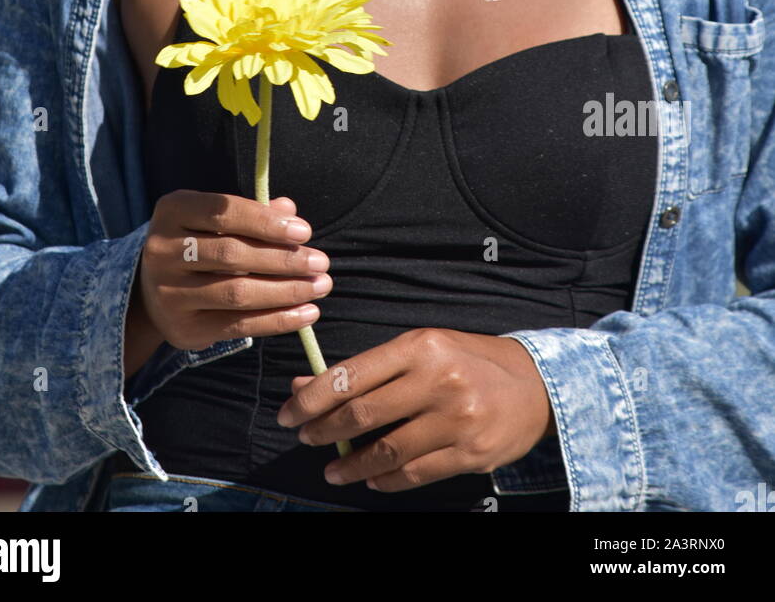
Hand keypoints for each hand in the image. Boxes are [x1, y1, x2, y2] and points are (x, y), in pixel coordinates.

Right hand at [136, 191, 331, 353]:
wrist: (156, 291)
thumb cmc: (199, 243)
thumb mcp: (217, 220)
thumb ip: (252, 213)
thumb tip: (290, 211)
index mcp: (174, 211)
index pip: (224, 212)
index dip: (266, 222)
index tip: (304, 231)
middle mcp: (163, 251)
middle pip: (232, 254)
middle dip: (283, 259)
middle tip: (320, 262)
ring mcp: (169, 292)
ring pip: (237, 292)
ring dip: (286, 291)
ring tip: (320, 286)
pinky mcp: (184, 328)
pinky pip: (237, 325)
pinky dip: (277, 320)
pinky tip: (306, 313)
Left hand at [276, 327, 556, 492]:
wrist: (536, 385)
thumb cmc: (469, 360)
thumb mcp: (421, 349)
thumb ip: (368, 368)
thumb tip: (307, 383)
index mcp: (420, 346)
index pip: (352, 374)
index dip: (313, 398)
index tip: (290, 412)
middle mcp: (437, 380)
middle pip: (363, 413)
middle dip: (323, 431)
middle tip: (304, 439)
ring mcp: (456, 420)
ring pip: (387, 450)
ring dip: (351, 465)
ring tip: (332, 469)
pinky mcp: (471, 453)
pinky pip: (416, 473)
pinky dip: (387, 480)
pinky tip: (371, 479)